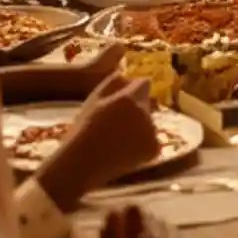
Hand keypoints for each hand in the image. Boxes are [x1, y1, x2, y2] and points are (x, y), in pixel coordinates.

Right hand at [35, 69, 158, 210]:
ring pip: (149, 122)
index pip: (144, 83)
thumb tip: (125, 73)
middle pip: (146, 103)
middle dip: (136, 108)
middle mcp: (144, 112)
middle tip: (116, 123)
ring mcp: (152, 131)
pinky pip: (152, 140)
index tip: (125, 99)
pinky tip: (125, 150)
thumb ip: (112, 82)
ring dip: (140, 126)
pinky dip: (143, 145)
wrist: (82, 163)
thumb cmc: (82, 130)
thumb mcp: (92, 100)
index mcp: (129, 98)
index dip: (134, 90)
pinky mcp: (154, 148)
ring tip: (117, 139)